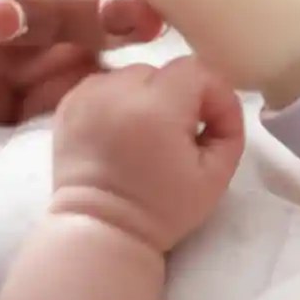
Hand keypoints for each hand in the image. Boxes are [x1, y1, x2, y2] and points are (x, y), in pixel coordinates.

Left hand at [51, 57, 243, 252]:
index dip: (214, 95)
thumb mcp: (219, 174)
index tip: (213, 126)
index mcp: (156, 107)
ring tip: (149, 133)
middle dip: (181, 98)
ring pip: (135, 75)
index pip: (197, 70)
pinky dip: (121, 100)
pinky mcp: (69, 104)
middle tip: (181, 135)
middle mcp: (117, 91)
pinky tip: (123, 130)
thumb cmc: (164, 208)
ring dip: (150, 97)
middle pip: (165, 72)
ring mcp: (87, 95)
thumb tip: (218, 107)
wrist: (103, 229)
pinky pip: (107, 84)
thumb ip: (230, 128)